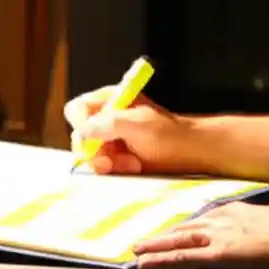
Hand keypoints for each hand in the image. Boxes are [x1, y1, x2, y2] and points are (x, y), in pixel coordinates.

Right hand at [62, 86, 196, 173]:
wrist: (191, 152)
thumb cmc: (170, 134)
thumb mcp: (139, 126)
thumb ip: (109, 125)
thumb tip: (82, 132)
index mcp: (111, 99)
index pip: (78, 109)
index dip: (81, 126)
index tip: (94, 142)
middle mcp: (106, 116)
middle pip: (80, 134)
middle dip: (95, 150)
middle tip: (110, 163)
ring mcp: (110, 136)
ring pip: (90, 153)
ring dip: (107, 162)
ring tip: (132, 164)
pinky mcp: (116, 154)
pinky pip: (101, 164)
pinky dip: (114, 168)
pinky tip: (133, 167)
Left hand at [131, 202, 268, 268]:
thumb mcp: (267, 221)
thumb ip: (252, 226)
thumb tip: (249, 233)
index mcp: (233, 211)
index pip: (201, 220)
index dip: (184, 228)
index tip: (172, 232)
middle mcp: (219, 220)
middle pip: (184, 228)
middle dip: (163, 235)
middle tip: (144, 240)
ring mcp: (216, 237)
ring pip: (177, 241)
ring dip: (155, 246)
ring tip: (136, 251)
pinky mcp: (215, 254)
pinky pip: (181, 257)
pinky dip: (161, 259)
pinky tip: (146, 262)